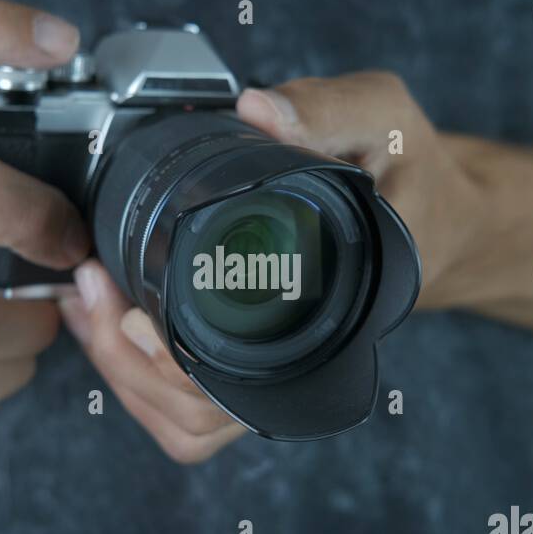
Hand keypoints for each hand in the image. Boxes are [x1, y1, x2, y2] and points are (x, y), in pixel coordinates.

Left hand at [61, 70, 480, 462]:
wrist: (442, 217)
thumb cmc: (417, 178)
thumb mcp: (387, 121)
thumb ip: (330, 109)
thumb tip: (256, 111)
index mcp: (337, 311)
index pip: (249, 376)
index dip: (178, 363)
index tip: (129, 314)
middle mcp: (308, 357)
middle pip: (200, 415)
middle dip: (128, 365)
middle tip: (91, 295)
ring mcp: (283, 369)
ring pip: (191, 424)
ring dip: (129, 380)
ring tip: (91, 310)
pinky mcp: (265, 364)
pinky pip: (199, 415)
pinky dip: (147, 386)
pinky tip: (113, 329)